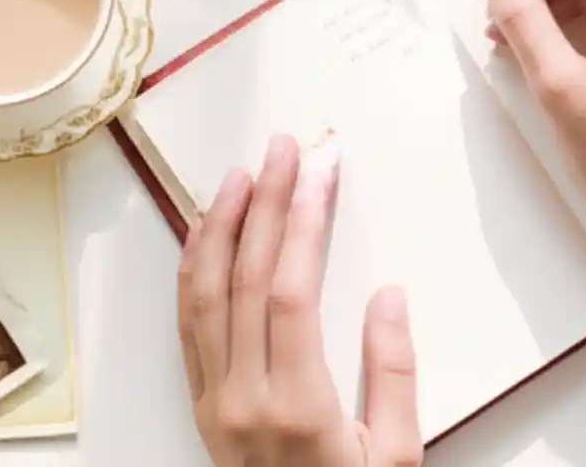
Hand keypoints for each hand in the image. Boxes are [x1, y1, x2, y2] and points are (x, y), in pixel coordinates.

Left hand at [179, 134, 422, 466]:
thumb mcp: (397, 456)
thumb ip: (393, 373)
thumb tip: (387, 294)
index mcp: (296, 408)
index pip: (291, 290)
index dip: (305, 221)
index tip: (322, 168)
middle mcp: (241, 398)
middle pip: (246, 279)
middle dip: (268, 204)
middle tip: (285, 148)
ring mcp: (213, 401)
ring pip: (205, 295)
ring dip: (221, 226)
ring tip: (241, 174)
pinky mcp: (201, 405)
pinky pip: (188, 324)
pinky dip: (193, 270)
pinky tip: (206, 234)